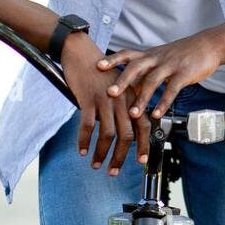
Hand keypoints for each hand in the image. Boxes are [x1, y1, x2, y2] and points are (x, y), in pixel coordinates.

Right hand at [60, 32, 150, 173]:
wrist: (81, 53)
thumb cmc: (98, 72)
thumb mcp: (118, 88)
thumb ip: (123, 108)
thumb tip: (124, 132)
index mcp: (131, 97)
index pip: (143, 125)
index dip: (143, 145)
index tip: (141, 161)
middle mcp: (122, 100)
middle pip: (127, 135)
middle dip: (121, 157)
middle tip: (113, 171)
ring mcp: (105, 100)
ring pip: (108, 134)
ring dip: (102, 153)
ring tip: (95, 164)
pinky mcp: (88, 99)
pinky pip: (87, 126)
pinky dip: (84, 141)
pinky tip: (82, 150)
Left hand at [95, 31, 224, 119]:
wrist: (209, 44)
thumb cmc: (183, 53)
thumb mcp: (161, 57)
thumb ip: (145, 70)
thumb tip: (126, 85)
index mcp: (150, 54)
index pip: (127, 54)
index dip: (112, 60)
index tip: (97, 66)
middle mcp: (157, 58)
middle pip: (136, 67)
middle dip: (122, 80)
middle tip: (110, 93)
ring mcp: (170, 65)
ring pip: (153, 81)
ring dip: (142, 99)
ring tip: (133, 114)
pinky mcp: (184, 74)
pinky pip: (172, 89)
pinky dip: (164, 102)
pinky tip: (157, 114)